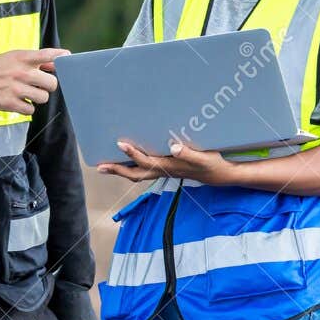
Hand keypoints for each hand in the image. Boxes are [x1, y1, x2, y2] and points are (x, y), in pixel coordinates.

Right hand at [0, 48, 68, 113]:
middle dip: (48, 85)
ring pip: (43, 98)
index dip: (60, 57)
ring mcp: (15, 88)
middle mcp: (20, 72)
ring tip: (27, 93)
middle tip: (39, 85)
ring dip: (38, 97)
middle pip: (52, 83)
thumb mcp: (13, 57)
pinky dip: (27, 107)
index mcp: (21, 58)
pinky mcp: (10, 103)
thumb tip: (55, 64)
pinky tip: (19, 101)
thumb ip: (34, 60)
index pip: (47, 55)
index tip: (67, 58)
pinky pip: (31, 109)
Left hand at [97, 139, 230, 182]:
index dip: (132, 154)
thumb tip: (174, 148)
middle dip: (117, 170)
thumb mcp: (203, 157)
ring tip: (105, 166)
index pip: (146, 161)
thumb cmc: (211, 164)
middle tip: (99, 167)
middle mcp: (163, 171)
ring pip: (137, 174)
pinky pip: (144, 170)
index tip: (120, 144)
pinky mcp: (166, 169)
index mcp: (169, 166)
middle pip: (134, 174)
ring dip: (121, 170)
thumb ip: (189, 153)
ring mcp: (163, 171)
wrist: (220, 175)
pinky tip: (127, 160)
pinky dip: (132, 167)